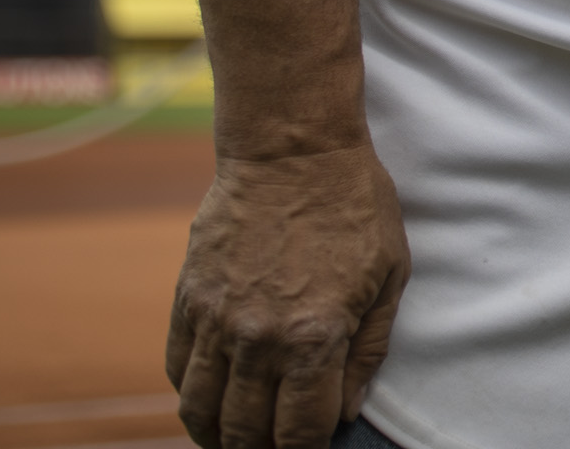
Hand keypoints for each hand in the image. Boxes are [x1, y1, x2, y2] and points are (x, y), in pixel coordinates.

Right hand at [168, 144, 409, 448]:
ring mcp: (216, 319)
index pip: (299, 431)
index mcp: (315, 337)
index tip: (312, 446)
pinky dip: (190, 394)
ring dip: (216, 435)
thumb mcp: (390, 275)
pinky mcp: (188, 298)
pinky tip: (209, 399)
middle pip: (245, 431)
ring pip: (200, 409)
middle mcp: (258, 338)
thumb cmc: (354, 206)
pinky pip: (178, 368)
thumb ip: (370, 350)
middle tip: (274, 444)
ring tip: (235, 439)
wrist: (294, 149)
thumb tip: (348, 410)